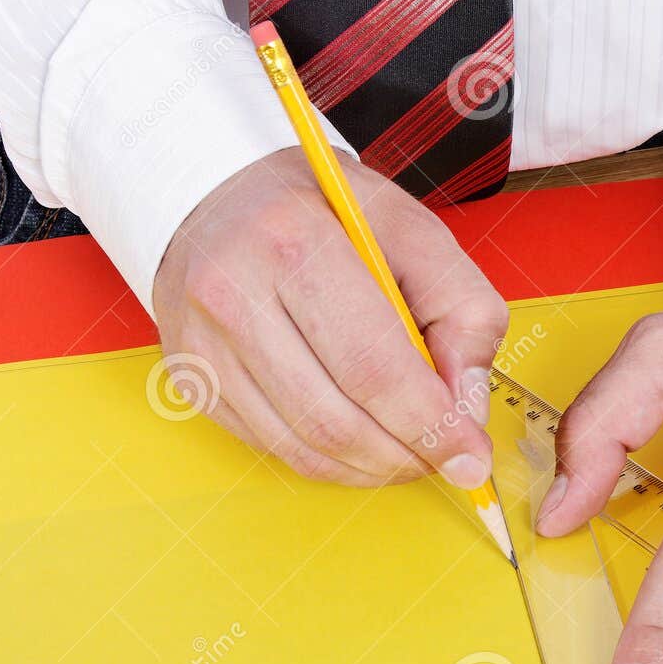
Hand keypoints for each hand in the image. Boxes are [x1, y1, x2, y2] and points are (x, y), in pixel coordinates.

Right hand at [153, 147, 507, 486]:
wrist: (219, 195)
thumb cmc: (324, 213)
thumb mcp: (413, 230)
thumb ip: (462, 310)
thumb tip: (466, 408)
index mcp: (294, 243)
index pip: (372, 367)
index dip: (430, 426)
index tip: (470, 457)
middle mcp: (234, 294)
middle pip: (334, 420)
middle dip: (405, 456)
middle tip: (445, 460)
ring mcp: (204, 342)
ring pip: (302, 446)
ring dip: (370, 468)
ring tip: (409, 453)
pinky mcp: (192, 377)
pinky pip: (273, 446)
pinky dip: (330, 461)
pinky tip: (360, 441)